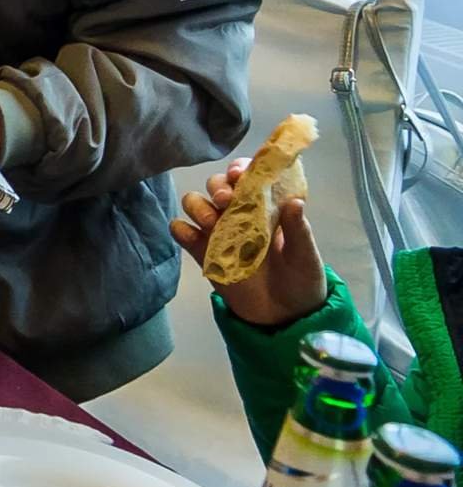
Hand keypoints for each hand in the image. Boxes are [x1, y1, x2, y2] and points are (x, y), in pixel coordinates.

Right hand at [170, 159, 331, 328]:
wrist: (283, 317)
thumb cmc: (301, 281)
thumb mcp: (305, 256)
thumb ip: (298, 230)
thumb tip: (294, 202)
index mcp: (266, 208)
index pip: (248, 177)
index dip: (240, 169)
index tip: (239, 175)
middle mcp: (239, 214)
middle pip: (216, 185)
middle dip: (217, 186)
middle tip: (225, 201)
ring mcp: (218, 232)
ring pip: (195, 203)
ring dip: (198, 206)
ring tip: (211, 222)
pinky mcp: (202, 252)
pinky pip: (181, 232)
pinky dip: (181, 229)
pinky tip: (191, 236)